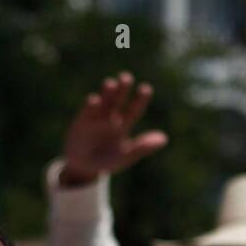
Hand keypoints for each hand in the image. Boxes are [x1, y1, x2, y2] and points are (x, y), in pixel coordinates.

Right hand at [60, 72, 167, 186]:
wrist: (83, 168)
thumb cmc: (106, 162)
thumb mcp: (124, 157)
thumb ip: (142, 148)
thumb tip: (164, 139)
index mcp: (123, 125)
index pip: (134, 110)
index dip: (140, 100)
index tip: (145, 89)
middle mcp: (110, 118)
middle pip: (118, 101)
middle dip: (122, 89)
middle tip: (126, 78)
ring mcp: (96, 119)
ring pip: (102, 102)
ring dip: (106, 93)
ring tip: (110, 84)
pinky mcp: (81, 123)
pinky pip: (87, 112)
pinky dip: (90, 106)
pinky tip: (94, 100)